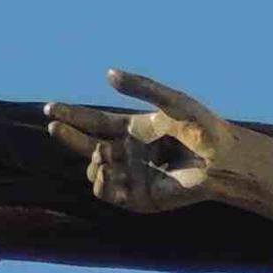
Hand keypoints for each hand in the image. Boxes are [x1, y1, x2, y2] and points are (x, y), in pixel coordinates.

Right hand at [44, 67, 242, 213]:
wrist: (222, 160)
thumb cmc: (202, 128)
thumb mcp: (170, 100)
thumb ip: (140, 87)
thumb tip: (108, 74)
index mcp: (133, 129)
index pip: (94, 122)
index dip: (72, 116)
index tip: (50, 109)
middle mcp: (130, 153)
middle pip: (88, 146)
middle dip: (68, 136)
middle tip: (54, 126)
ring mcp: (133, 177)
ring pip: (95, 171)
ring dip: (92, 159)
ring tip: (103, 152)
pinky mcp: (139, 199)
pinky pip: (108, 194)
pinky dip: (101, 183)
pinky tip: (105, 169)